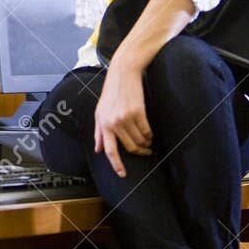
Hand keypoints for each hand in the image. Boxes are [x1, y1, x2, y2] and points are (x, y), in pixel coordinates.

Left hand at [93, 56, 152, 178]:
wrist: (122, 74)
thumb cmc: (111, 93)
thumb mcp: (100, 112)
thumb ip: (99, 132)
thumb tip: (98, 150)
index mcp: (103, 124)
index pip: (109, 150)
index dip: (116, 164)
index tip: (123, 174)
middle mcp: (113, 122)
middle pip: (129, 147)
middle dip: (139, 153)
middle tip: (146, 153)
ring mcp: (126, 117)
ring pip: (139, 140)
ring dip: (146, 143)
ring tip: (148, 142)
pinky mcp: (138, 112)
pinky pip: (147, 131)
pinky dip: (150, 135)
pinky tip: (150, 133)